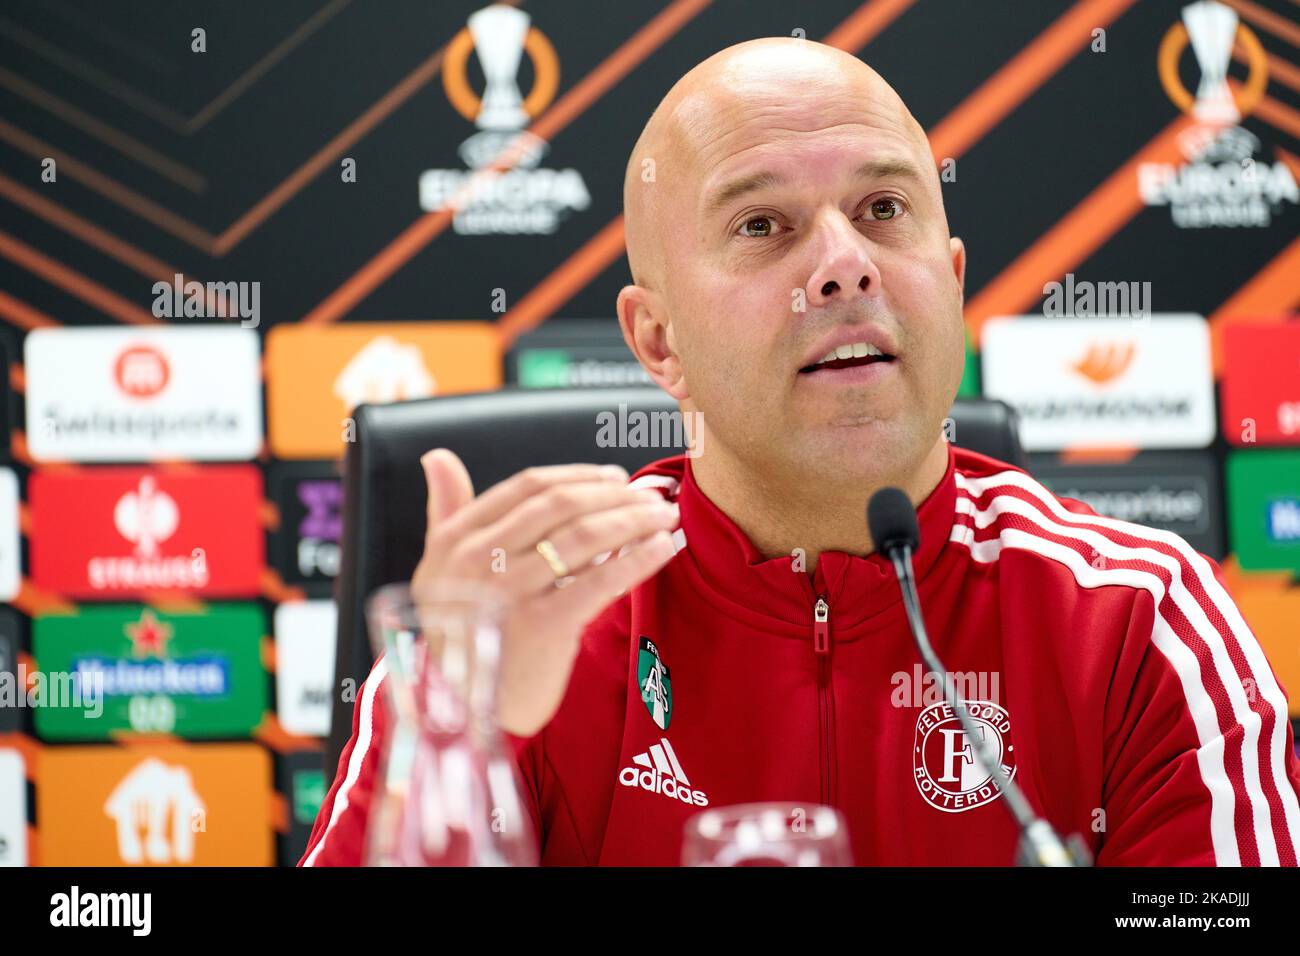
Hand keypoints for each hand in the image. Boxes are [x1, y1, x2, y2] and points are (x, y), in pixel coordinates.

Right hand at [411, 449, 678, 735]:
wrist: (463, 710)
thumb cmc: (460, 634)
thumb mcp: (439, 569)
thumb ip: (445, 510)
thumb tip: (437, 455)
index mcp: (455, 538)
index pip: (528, 486)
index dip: (579, 476)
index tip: (614, 477)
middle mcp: (478, 560)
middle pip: (561, 506)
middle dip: (615, 494)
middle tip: (651, 495)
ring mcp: (510, 593)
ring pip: (585, 536)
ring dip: (634, 519)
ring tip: (663, 516)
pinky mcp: (543, 627)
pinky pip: (601, 580)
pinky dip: (638, 558)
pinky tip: (662, 548)